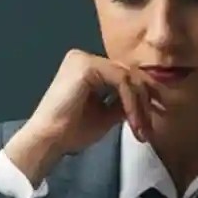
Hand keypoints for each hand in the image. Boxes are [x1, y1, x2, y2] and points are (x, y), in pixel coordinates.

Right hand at [3, 50, 160, 184]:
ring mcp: (85, 59)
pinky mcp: (87, 66)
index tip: (148, 123)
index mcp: (87, 67)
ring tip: (140, 129)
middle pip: (128, 74)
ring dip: (138, 105)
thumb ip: (123, 103)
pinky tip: (132, 121)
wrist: (49, 139)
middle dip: (143, 102)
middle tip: (148, 129)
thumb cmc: (72, 131)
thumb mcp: (106, 115)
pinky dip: (130, 102)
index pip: (122, 76)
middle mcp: (85, 58)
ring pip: (127, 77)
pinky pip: (120, 81)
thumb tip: (146, 100)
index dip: (140, 98)